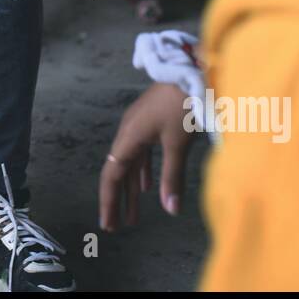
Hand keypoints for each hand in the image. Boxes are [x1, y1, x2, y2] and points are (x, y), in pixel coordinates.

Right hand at [98, 82, 193, 231]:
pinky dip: (142, 172)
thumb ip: (172, 178)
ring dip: (131, 189)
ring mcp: (138, 125)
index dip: (109, 201)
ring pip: (130, 163)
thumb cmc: (182, 106)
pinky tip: (145, 187)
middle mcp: (128, 131)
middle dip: (118, 200)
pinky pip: (140, 153)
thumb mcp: (177, 144)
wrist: (191, 72)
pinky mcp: (150, 121)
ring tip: (134, 215)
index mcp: (128, 137)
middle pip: (118, 171)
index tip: (108, 224)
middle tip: (117, 226)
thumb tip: (170, 210)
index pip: (112, 175)